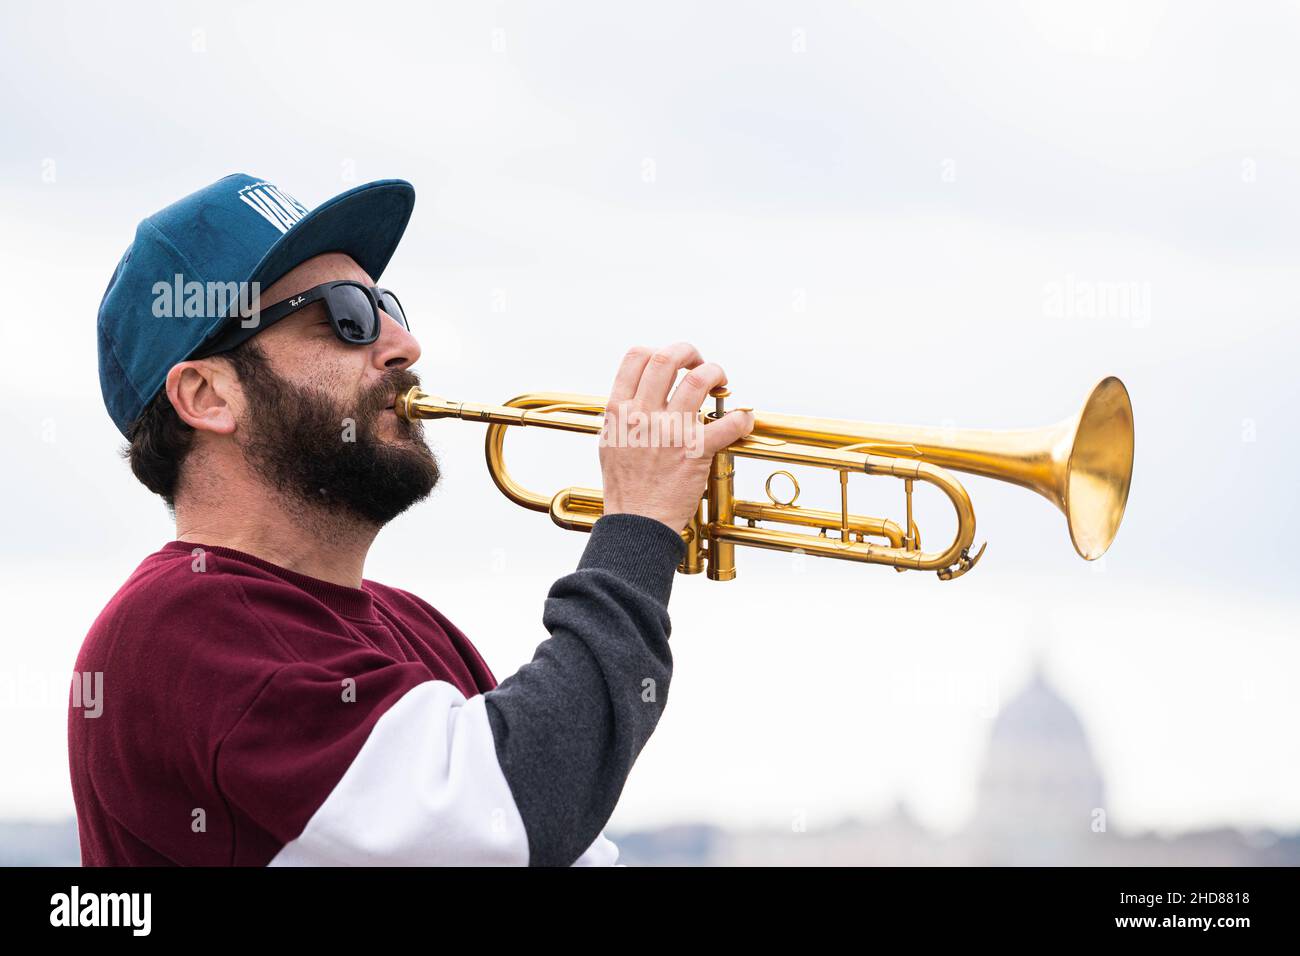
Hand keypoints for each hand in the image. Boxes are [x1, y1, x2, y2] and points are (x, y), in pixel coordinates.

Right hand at [598, 342, 754, 532]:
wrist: (637, 523)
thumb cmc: (625, 489)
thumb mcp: (610, 443)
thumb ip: (623, 415)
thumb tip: (638, 393)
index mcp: (618, 411)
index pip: (636, 357)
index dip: (659, 351)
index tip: (672, 363)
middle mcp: (642, 415)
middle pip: (667, 358)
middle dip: (690, 352)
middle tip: (700, 364)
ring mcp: (669, 432)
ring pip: (699, 379)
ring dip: (716, 373)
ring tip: (721, 383)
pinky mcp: (695, 451)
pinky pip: (728, 423)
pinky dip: (742, 419)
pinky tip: (743, 421)